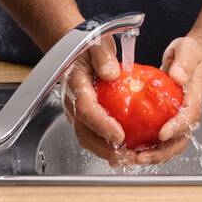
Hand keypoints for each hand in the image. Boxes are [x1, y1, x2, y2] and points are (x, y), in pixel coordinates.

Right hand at [59, 35, 135, 166]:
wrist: (78, 50)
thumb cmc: (88, 47)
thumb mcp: (96, 43)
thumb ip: (102, 56)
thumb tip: (112, 73)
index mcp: (75, 83)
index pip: (85, 109)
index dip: (101, 124)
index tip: (118, 135)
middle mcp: (73, 101)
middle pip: (84, 132)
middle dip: (104, 147)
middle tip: (126, 154)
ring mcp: (77, 112)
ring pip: (87, 138)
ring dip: (106, 151)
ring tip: (128, 157)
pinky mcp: (85, 118)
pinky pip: (93, 136)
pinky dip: (108, 147)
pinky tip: (125, 152)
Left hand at [128, 33, 201, 164]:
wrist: (193, 60)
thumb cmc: (192, 55)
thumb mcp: (188, 51)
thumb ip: (184, 63)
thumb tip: (177, 76)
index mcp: (194, 98)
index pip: (189, 118)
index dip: (177, 128)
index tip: (162, 133)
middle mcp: (187, 114)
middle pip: (179, 140)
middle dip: (161, 152)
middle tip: (141, 156)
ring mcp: (177, 120)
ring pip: (168, 145)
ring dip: (151, 155)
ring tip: (130, 159)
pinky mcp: (165, 121)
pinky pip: (157, 139)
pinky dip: (144, 148)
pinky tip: (126, 150)